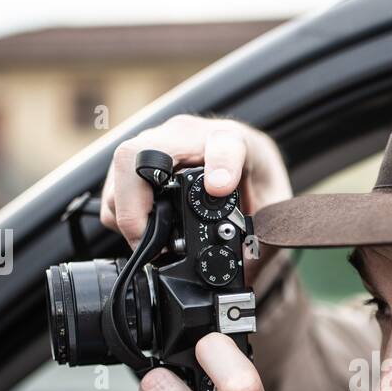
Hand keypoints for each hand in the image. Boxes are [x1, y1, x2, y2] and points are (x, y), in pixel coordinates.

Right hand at [100, 114, 292, 282]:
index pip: (224, 142)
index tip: (219, 189)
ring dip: (126, 212)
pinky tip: (144, 231)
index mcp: (233, 141)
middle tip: (150, 243)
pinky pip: (114, 183)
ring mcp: (158, 143)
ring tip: (149, 244)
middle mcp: (189, 135)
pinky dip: (120, 213)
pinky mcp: (138, 160)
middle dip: (136, 203)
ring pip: (120, 168)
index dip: (220, 164)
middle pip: (141, 151)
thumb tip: (249, 254)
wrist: (246, 179)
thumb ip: (269, 231)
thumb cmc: (259, 190)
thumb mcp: (277, 209)